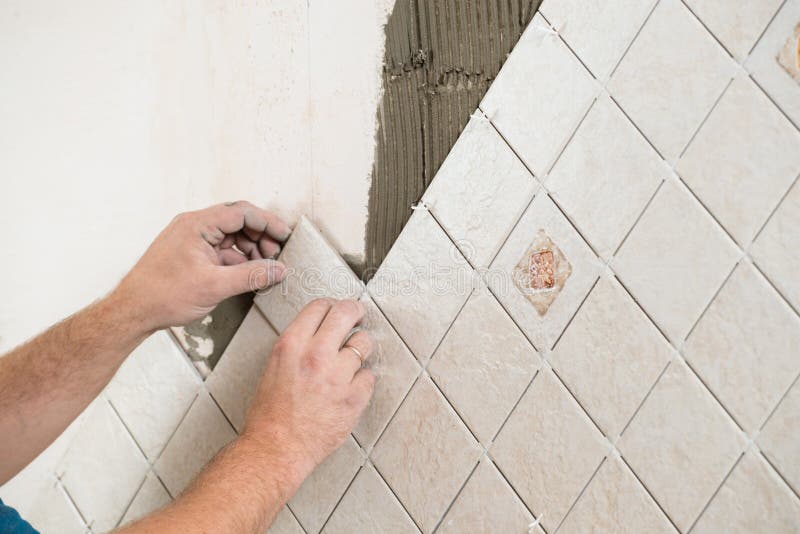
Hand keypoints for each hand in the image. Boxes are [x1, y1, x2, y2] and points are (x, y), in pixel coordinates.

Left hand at [114, 201, 290, 331]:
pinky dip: (237, 259)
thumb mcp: (215, 286)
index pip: (241, 212)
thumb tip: (277, 269)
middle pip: (237, 221)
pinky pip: (221, 249)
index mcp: (197, 225)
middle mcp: (193, 226)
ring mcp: (191, 239)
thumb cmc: (161, 295)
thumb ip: (251, 275)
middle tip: (275, 255)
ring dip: (250, 249)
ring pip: (230, 236)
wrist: (133, 311)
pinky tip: (246, 273)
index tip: (283, 235)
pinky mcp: (190, 253)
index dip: (267, 223)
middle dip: (260, 236)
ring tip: (262, 267)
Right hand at [241, 299, 375, 482]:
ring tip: (353, 359)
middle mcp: (315, 354)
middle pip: (346, 313)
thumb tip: (320, 332)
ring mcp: (338, 375)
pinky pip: (369, 376)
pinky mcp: (354, 396)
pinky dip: (363, 380)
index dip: (332, 306)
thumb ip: (298, 346)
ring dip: (360, 348)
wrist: (276, 449)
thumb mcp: (276, 367)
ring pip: (364, 343)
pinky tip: (351, 388)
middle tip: (358, 316)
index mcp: (291, 345)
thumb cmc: (271, 414)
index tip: (337, 309)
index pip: (320, 307)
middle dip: (355, 311)